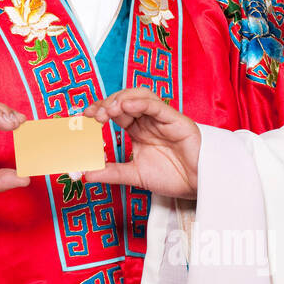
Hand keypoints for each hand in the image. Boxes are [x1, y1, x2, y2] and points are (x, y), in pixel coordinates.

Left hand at [80, 88, 200, 199]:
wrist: (198, 186)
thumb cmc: (173, 177)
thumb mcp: (134, 175)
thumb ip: (111, 173)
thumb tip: (85, 174)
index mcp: (138, 130)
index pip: (115, 112)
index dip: (100, 109)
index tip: (85, 116)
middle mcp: (148, 121)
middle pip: (125, 99)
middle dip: (107, 104)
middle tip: (94, 116)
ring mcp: (162, 119)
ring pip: (140, 96)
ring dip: (121, 99)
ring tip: (108, 110)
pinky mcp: (176, 120)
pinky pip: (158, 106)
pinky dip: (141, 103)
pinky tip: (126, 106)